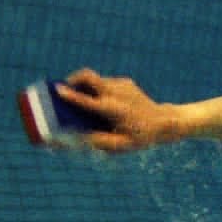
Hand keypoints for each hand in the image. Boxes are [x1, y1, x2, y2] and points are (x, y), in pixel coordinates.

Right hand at [58, 69, 182, 152]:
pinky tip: (102, 103)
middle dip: (72, 79)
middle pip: (87, 76)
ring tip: (79, 98)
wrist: (164, 121)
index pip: (87, 100)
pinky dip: (98, 89)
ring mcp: (121, 85)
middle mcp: (116, 93)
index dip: (71, 95)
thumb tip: (76, 138)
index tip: (57, 90)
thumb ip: (98, 142)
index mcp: (113, 109)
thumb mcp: (121, 146)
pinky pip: (105, 82)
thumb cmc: (141, 137)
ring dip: (84, 86)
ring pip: (95, 79)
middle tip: (62, 88)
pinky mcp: (125, 81)